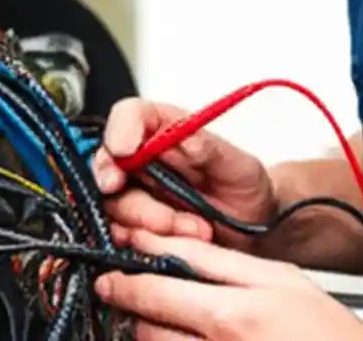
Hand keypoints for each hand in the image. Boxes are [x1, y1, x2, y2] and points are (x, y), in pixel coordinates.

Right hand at [91, 98, 276, 251]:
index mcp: (162, 129)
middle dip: (133, 200)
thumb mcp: (239, 167)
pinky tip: (174, 246)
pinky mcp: (133, 226)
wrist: (253, 231)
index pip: (129, 115)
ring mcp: (133, 193)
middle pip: (109, 169)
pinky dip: (143, 245)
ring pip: (113, 208)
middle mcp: (139, 158)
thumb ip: (211, 150)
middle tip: (164, 220)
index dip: (120, 129)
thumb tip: (187, 138)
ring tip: (193, 231)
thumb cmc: (243, 188)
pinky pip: (119, 236)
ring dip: (149, 227)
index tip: (124, 152)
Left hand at [94, 230, 362, 340]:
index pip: (158, 287)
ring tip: (162, 317)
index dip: (127, 275)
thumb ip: (221, 262)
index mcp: (234, 313)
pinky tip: (186, 334)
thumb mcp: (282, 279)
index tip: (113, 269)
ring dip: (150, 332)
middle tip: (127, 291)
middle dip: (134, 306)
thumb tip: (171, 244)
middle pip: (148, 325)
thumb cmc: (329, 333)